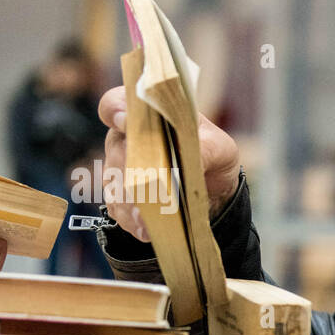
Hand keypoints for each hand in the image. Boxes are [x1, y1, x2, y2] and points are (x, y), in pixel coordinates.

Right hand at [97, 85, 240, 241]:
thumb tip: (194, 158)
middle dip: (129, 171)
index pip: (117, 104)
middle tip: (146, 190)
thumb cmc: (212, 156)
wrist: (213, 190)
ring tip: (145, 222)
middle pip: (116, 150)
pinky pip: (117, 208)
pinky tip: (145, 231)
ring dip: (129, 203)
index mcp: (146, 115)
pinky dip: (130, 220)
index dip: (116, 110)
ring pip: (114, 183)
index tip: (126, 121)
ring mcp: (120, 168)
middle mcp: (127, 138)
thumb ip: (206, 148)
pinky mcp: (121, 196)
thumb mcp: (220, 148)